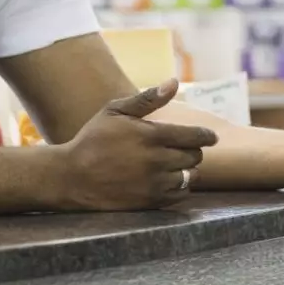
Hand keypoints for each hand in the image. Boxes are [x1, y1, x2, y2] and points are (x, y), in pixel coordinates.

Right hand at [54, 80, 218, 210]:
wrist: (72, 176)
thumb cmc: (93, 139)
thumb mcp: (115, 111)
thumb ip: (147, 99)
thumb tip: (174, 83)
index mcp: (153, 135)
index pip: (196, 136)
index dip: (207, 136)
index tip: (210, 137)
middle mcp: (158, 160)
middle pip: (195, 156)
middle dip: (192, 151)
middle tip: (183, 149)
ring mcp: (156, 183)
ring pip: (190, 176)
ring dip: (186, 169)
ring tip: (174, 165)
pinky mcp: (151, 201)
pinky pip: (180, 194)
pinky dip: (180, 187)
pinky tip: (168, 180)